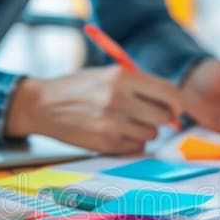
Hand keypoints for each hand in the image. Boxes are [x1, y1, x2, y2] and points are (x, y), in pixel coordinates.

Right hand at [9, 66, 181, 153]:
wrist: (42, 105)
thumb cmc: (79, 87)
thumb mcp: (108, 74)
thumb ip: (140, 85)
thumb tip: (174, 105)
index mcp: (122, 77)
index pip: (168, 92)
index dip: (176, 102)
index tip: (175, 107)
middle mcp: (118, 100)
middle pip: (163, 116)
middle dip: (162, 118)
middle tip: (151, 115)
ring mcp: (112, 124)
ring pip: (151, 134)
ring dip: (145, 129)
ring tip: (127, 121)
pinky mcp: (106, 143)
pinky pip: (136, 146)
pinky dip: (132, 141)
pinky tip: (116, 131)